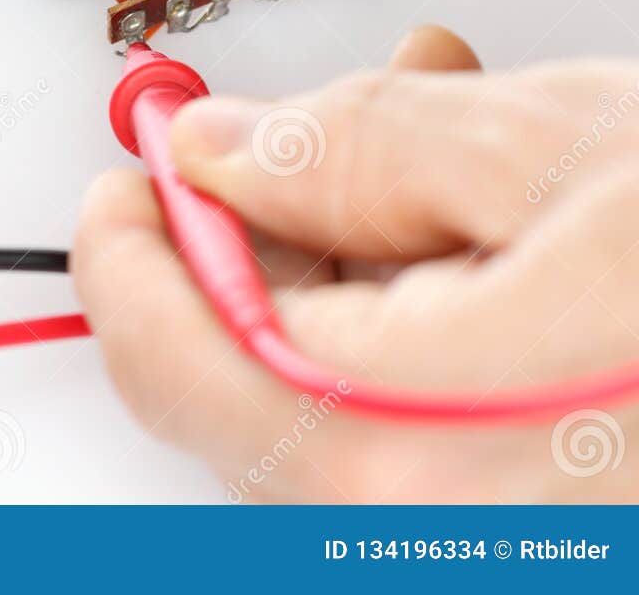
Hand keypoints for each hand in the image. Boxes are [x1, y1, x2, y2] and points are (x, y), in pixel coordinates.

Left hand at [73, 26, 638, 501]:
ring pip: (329, 393)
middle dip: (251, 235)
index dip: (128, 248)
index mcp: (400, 442)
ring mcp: (479, 530)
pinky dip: (411, 317)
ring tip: (426, 155)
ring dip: (345, 261)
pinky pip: (410, 420)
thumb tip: (224, 151)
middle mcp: (432, 523)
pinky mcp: (525, 515)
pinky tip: (469, 232)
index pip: (168, 355)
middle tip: (272, 145)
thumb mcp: (547, 157)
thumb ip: (353, 147)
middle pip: (242, 377)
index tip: (133, 183)